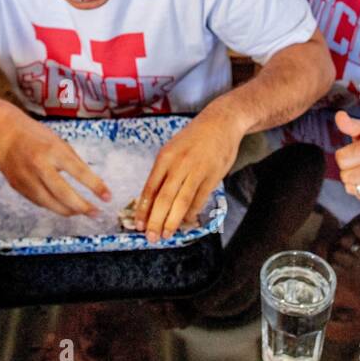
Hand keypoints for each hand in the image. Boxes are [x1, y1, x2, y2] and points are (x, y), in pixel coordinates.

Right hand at [0, 110, 111, 216]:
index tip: (108, 197)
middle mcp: (39, 165)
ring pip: (50, 203)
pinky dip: (53, 206)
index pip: (79, 172)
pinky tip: (63, 207)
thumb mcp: (58, 141)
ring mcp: (26, 178)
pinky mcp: (17, 186)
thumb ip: (72, 161)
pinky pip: (39, 202)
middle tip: (96, 212)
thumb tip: (90, 183)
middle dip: (82, 207)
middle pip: (64, 194)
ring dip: (69, 211)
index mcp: (53, 150)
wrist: (4, 132)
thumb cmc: (35, 134)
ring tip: (81, 212)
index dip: (95, 186)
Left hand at [137, 109, 241, 242]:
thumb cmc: (194, 138)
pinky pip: (199, 199)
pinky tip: (186, 221)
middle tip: (151, 237)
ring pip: (181, 202)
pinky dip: (191, 213)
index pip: (150, 188)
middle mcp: (179, 164)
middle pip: (164, 198)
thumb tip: (151, 199)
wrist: (221, 122)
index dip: (143, 209)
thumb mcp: (173, 149)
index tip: (138, 225)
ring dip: (172, 221)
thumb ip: (164, 172)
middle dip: (155, 221)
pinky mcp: (213, 176)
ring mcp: (197, 170)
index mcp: (165, 157)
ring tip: (166, 234)